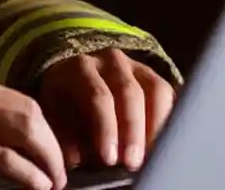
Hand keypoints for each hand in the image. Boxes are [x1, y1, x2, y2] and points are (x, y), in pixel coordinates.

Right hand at [0, 68, 67, 189]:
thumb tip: (14, 137)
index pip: (20, 99)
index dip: (44, 128)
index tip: (50, 151)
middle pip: (31, 113)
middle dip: (52, 145)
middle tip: (60, 171)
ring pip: (25, 132)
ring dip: (47, 160)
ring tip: (53, 182)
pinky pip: (6, 160)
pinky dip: (30, 175)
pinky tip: (37, 187)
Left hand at [38, 49, 175, 171]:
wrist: (76, 76)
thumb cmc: (65, 102)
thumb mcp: (55, 114)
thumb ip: (63, 135)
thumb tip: (74, 158)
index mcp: (81, 67)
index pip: (98, 97)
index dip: (106, 129)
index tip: (108, 159)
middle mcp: (111, 61)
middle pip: (129, 93)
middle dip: (132, 132)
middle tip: (132, 163)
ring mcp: (136, 65)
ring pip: (155, 91)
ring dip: (156, 126)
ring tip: (153, 156)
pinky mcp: (155, 77)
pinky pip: (169, 94)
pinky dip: (169, 119)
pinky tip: (165, 142)